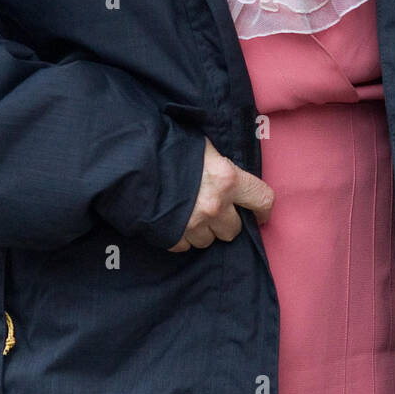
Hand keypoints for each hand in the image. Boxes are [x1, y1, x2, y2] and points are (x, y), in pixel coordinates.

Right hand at [167, 137, 274, 251]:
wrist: (130, 163)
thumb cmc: (167, 148)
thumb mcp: (202, 147)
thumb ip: (221, 164)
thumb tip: (230, 174)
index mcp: (228, 178)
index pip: (263, 199)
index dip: (264, 209)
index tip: (260, 214)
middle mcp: (216, 205)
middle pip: (235, 229)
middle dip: (226, 222)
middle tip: (214, 210)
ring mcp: (195, 224)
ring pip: (211, 241)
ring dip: (204, 231)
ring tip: (190, 214)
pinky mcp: (175, 237)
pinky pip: (187, 246)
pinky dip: (183, 237)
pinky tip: (175, 221)